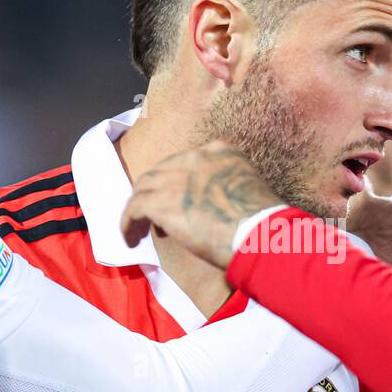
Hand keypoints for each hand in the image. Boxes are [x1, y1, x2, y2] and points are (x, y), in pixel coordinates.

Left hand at [121, 140, 280, 269]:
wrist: (259, 234)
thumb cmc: (263, 222)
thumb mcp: (249, 190)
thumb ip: (229, 188)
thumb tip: (216, 208)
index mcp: (220, 152)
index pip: (185, 162)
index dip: (176, 182)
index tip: (176, 201)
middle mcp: (195, 157)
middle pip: (160, 172)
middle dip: (153, 193)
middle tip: (152, 218)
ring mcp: (175, 177)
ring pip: (143, 188)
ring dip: (138, 210)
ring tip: (137, 232)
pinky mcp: (160, 201)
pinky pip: (134, 208)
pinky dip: (128, 224)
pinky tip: (131, 239)